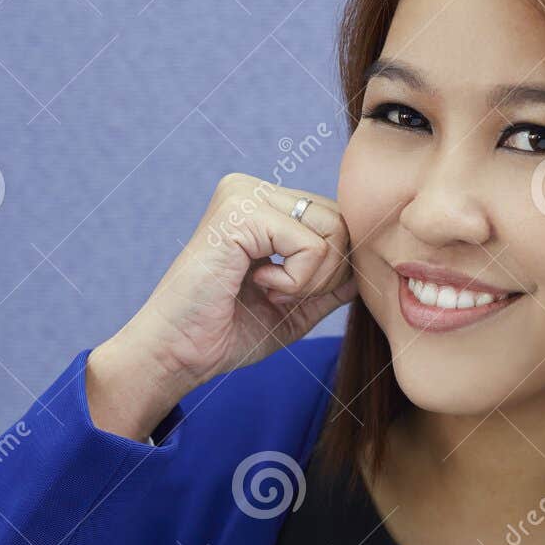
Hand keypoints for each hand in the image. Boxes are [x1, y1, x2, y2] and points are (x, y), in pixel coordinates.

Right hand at [86, 175, 355, 437]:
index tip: (285, 294)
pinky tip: (257, 284)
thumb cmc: (225, 333)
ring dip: (311, 279)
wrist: (177, 354)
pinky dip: (295, 281)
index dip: (331, 269)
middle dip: (327, 274)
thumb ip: (330, 282)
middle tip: (277, 295)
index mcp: (262, 205)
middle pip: (343, 221)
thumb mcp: (294, 306)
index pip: (336, 221)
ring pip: (334, 230)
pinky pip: (312, 246)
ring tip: (267, 290)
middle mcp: (252, 190)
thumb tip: (368, 264)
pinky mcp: (241, 212)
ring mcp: (244, 195)